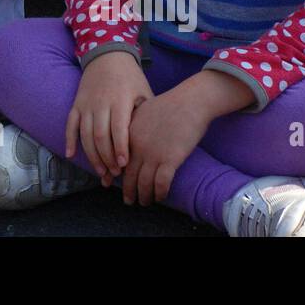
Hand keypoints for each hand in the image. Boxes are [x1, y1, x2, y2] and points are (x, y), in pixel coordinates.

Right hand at [65, 50, 151, 185]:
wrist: (107, 55)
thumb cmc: (130, 77)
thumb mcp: (143, 91)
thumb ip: (144, 115)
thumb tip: (151, 141)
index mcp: (119, 101)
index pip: (118, 129)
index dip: (120, 148)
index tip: (123, 165)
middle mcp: (100, 103)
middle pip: (99, 136)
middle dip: (106, 158)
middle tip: (114, 173)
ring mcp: (86, 104)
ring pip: (85, 134)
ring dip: (91, 155)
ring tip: (100, 171)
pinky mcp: (76, 104)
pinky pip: (70, 124)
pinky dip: (69, 140)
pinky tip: (70, 155)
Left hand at [121, 89, 211, 205]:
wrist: (190, 102)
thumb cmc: (169, 104)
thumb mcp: (142, 111)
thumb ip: (132, 126)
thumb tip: (129, 139)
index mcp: (128, 134)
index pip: (117, 160)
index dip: (116, 175)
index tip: (114, 183)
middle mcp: (137, 146)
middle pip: (128, 175)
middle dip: (128, 191)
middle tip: (128, 200)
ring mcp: (153, 154)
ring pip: (144, 183)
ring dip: (144, 196)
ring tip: (144, 202)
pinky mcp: (170, 159)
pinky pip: (161, 183)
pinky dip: (159, 193)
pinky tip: (160, 197)